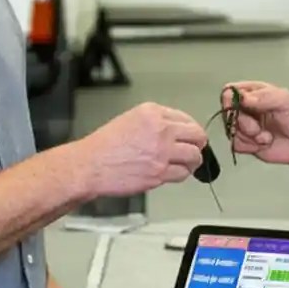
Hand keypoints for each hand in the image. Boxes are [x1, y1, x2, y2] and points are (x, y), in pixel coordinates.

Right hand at [72, 102, 206, 196]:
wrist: (90, 165)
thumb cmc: (105, 146)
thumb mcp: (131, 119)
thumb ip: (156, 122)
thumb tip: (176, 131)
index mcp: (153, 113)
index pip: (187, 119)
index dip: (191, 130)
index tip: (191, 136)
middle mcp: (161, 130)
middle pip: (197, 136)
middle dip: (198, 144)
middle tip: (195, 150)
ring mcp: (162, 152)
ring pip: (194, 156)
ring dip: (192, 162)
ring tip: (185, 164)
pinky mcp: (159, 173)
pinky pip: (182, 174)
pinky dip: (180, 175)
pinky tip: (172, 173)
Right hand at [220, 81, 288, 171]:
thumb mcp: (287, 101)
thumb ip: (265, 97)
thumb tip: (241, 98)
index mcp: (254, 92)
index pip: (230, 91)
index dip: (230, 99)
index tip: (240, 107)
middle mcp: (246, 108)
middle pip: (227, 112)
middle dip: (243, 123)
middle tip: (258, 129)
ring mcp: (245, 126)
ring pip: (231, 130)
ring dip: (249, 136)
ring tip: (267, 138)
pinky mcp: (246, 143)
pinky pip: (236, 144)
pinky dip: (249, 146)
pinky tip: (263, 144)